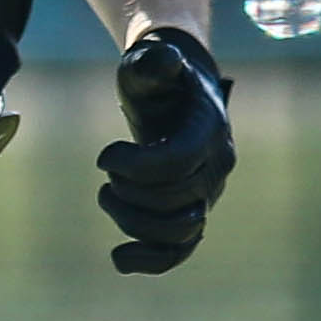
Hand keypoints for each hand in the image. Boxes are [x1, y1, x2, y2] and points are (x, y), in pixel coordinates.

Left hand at [96, 25, 235, 275]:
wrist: (174, 95)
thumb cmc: (156, 78)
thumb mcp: (148, 62)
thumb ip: (153, 61)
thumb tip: (162, 60)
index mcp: (208, 129)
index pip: (178, 163)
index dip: (135, 166)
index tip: (103, 155)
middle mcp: (216, 166)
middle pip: (175, 200)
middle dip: (129, 190)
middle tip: (106, 169)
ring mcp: (207, 194)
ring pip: (178, 231)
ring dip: (133, 222)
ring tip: (107, 196)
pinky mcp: (192, 213)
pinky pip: (180, 250)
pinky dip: (151, 261)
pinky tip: (119, 259)